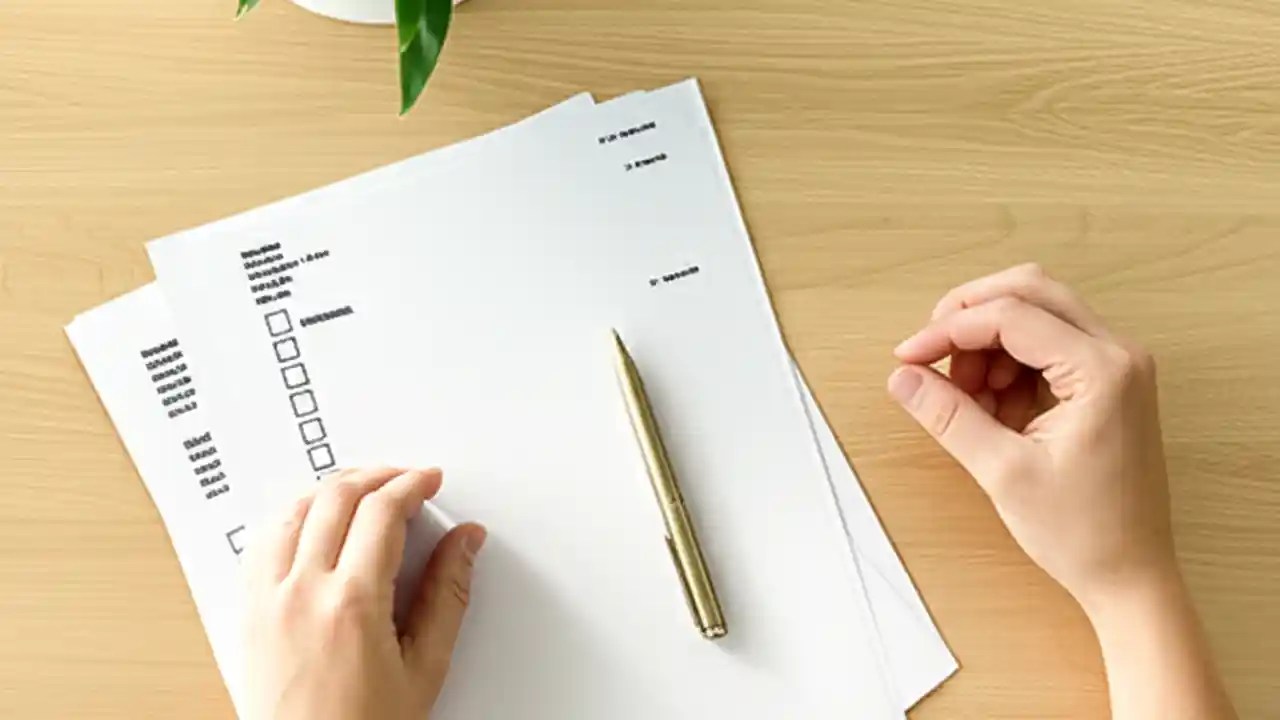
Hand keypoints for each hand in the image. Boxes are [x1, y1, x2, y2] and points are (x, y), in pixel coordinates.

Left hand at [242, 467, 486, 719]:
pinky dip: (293, 515)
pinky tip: (314, 519)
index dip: (411, 484)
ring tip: (364, 490)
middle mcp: (302, 592)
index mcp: (351, 603)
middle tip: (405, 479)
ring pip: (295, 509)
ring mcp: (268, 599)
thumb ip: (448, 594)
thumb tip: (465, 542)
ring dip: (333, 488)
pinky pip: (264, 539)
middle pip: (337, 497)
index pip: (382, 511)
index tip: (429, 481)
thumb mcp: (424, 667)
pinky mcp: (249, 610)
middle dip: (377, 476)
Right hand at [887, 264, 1236, 718]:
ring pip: (1036, 314)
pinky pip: (1047, 347)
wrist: (1131, 577)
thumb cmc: (1083, 533)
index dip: (948, 331)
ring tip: (965, 400)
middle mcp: (1118, 354)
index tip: (907, 358)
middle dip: (969, 315)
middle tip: (928, 353)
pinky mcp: (1107, 383)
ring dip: (988, 343)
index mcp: (1102, 369)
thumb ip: (949, 415)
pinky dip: (1009, 364)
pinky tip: (989, 407)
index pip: (1011, 316)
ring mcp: (1116, 366)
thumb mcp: (1002, 472)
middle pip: (1030, 291)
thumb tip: (902, 377)